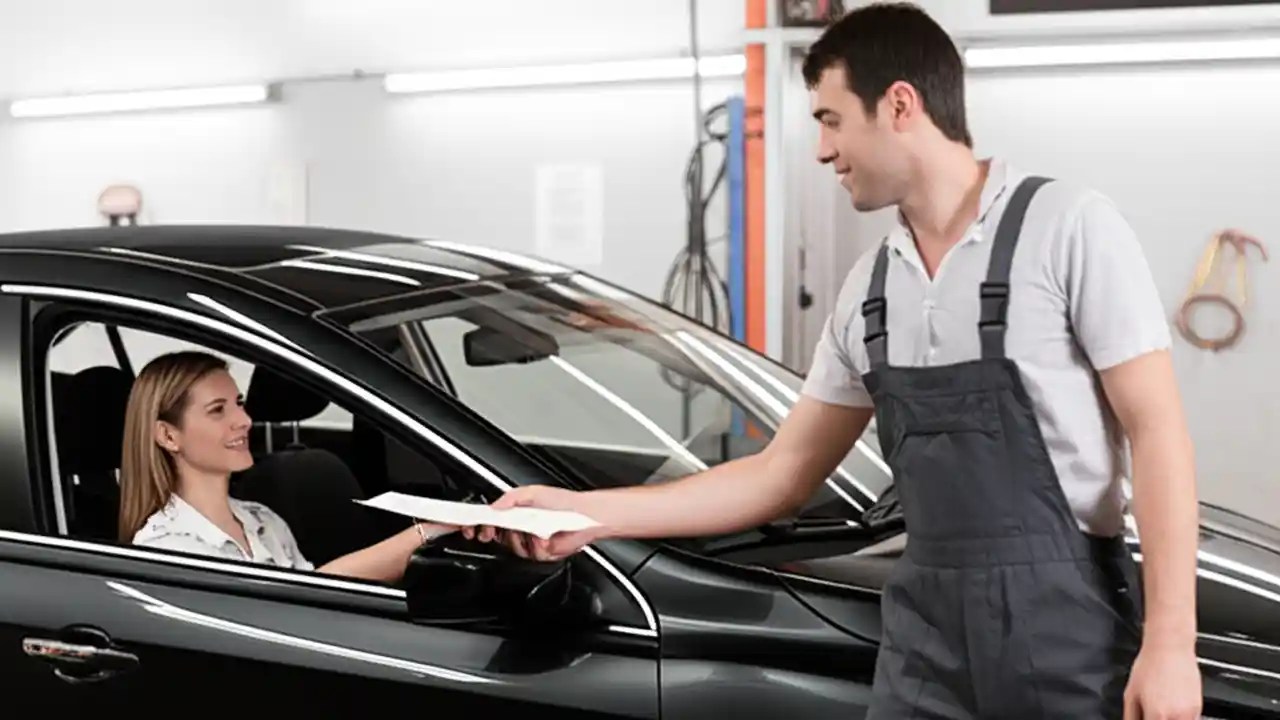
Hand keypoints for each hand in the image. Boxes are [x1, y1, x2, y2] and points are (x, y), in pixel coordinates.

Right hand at [460, 485, 602, 561]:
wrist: (583, 516)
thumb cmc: (563, 502)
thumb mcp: (533, 492)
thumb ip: (511, 498)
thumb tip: (494, 506)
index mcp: (517, 513)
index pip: (492, 520)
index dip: (480, 524)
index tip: (472, 525)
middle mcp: (522, 528)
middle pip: (498, 536)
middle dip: (492, 534)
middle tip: (488, 531)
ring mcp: (530, 542)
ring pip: (513, 547)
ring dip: (519, 538)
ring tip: (530, 527)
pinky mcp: (541, 553)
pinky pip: (531, 554)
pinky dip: (536, 545)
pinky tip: (543, 536)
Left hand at [1123, 640, 1201, 718]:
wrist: (1170, 647)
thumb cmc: (1150, 665)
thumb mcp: (1130, 693)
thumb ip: (1130, 715)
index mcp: (1157, 715)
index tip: (1143, 718)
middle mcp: (1176, 718)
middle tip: (1149, 714)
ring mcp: (1191, 714)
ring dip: (1168, 719)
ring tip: (1160, 710)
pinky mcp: (1199, 708)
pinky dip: (1179, 718)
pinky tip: (1170, 709)